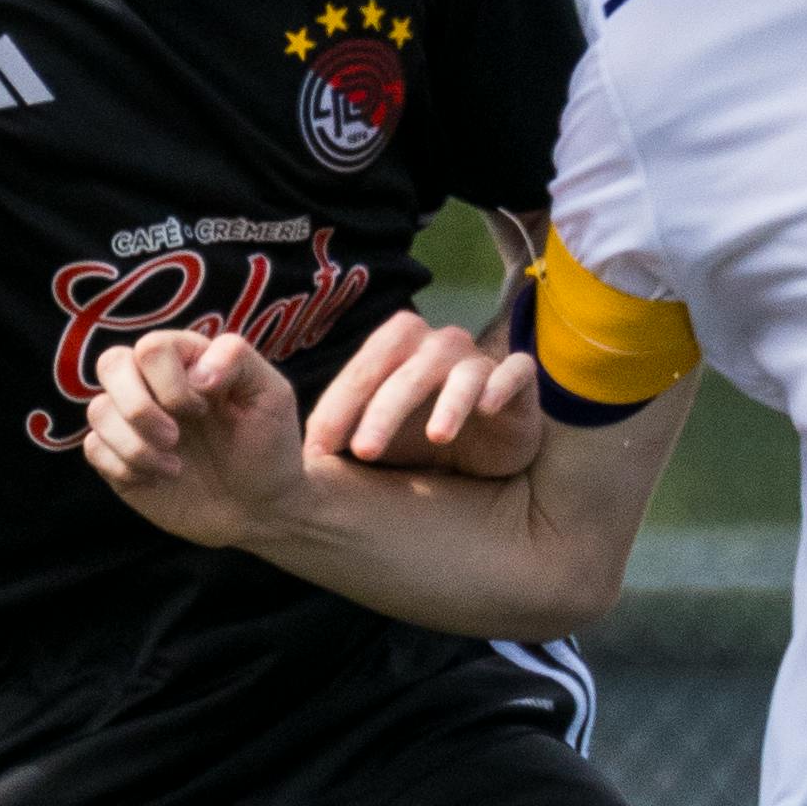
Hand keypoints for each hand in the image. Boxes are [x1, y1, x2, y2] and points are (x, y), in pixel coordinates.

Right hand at [84, 317, 308, 543]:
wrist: (262, 508)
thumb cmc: (269, 447)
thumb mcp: (273, 395)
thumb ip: (238, 358)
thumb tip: (195, 373)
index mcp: (186, 361)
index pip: (152, 347)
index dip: (172, 382)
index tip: (205, 409)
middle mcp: (153, 386)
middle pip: (111, 363)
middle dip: (140, 407)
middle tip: (175, 437)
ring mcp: (133, 422)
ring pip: (98, 410)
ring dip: (136, 444)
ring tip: (174, 466)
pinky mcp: (119, 459)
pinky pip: (93, 449)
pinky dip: (124, 466)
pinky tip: (158, 478)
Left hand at [310, 320, 543, 480]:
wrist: (481, 456)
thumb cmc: (414, 441)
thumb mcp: (371, 438)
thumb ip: (336, 435)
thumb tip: (287, 458)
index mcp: (395, 350)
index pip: (362, 369)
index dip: (339, 406)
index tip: (319, 450)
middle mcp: (436, 347)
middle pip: (407, 366)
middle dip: (384, 409)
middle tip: (366, 453)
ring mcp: (479, 361)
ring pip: (462, 370)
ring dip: (447, 403)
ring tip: (437, 439)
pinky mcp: (519, 381)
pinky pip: (516, 372)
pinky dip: (503, 385)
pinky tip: (487, 409)